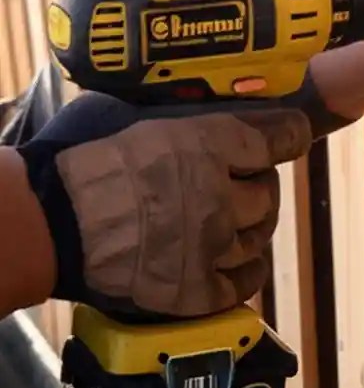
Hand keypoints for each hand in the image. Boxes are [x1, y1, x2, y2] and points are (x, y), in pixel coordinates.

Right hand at [16, 93, 310, 317]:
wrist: (47, 222)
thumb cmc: (81, 161)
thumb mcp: (133, 115)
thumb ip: (176, 115)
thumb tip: (190, 98)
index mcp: (211, 145)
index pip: (281, 138)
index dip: (289, 135)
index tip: (292, 135)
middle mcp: (222, 196)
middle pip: (269, 192)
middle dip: (259, 185)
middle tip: (240, 183)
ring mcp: (212, 246)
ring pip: (259, 235)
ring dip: (251, 226)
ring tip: (232, 220)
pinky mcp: (196, 289)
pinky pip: (243, 281)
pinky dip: (246, 270)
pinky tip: (239, 260)